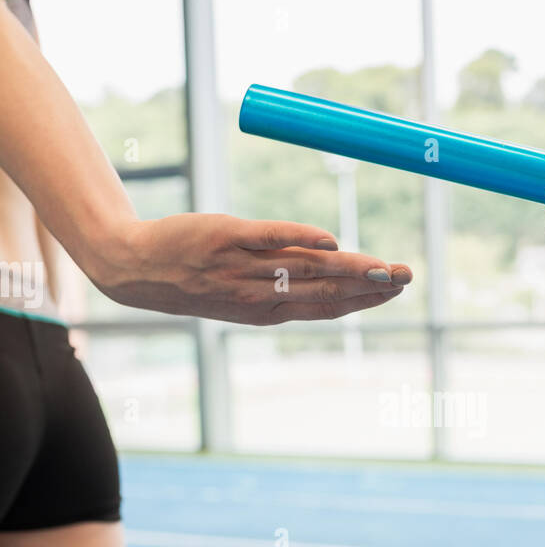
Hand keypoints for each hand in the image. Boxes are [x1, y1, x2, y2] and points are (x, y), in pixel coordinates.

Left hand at [92, 213, 412, 323]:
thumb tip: (332, 254)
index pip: (327, 305)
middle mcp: (260, 294)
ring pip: (305, 269)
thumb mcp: (244, 287)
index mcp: (268, 309)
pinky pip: (266, 237)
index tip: (398, 289)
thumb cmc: (196, 275)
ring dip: (349, 267)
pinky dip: (298, 238)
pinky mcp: (224, 237)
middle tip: (406, 277)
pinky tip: (327, 239)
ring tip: (384, 265)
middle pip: (325, 290)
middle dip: (369, 286)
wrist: (136, 269)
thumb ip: (287, 275)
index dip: (365, 299)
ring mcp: (242, 267)